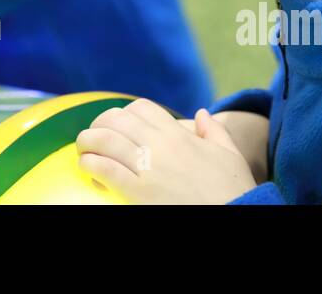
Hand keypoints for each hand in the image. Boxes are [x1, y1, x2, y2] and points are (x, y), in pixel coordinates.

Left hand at [77, 99, 257, 203]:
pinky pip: (104, 168)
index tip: (118, 126)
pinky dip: (89, 165)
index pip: (141, 108)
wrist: (237, 214)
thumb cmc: (233, 190)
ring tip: (84, 152)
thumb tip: (203, 114)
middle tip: (94, 138)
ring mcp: (148, 167)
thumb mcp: (229, 155)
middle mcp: (160, 145)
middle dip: (100, 125)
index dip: (124, 113)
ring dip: (88, 143)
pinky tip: (88, 170)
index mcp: (178, 134)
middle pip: (116, 119)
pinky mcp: (138, 191)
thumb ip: (214, 132)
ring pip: (104, 140)